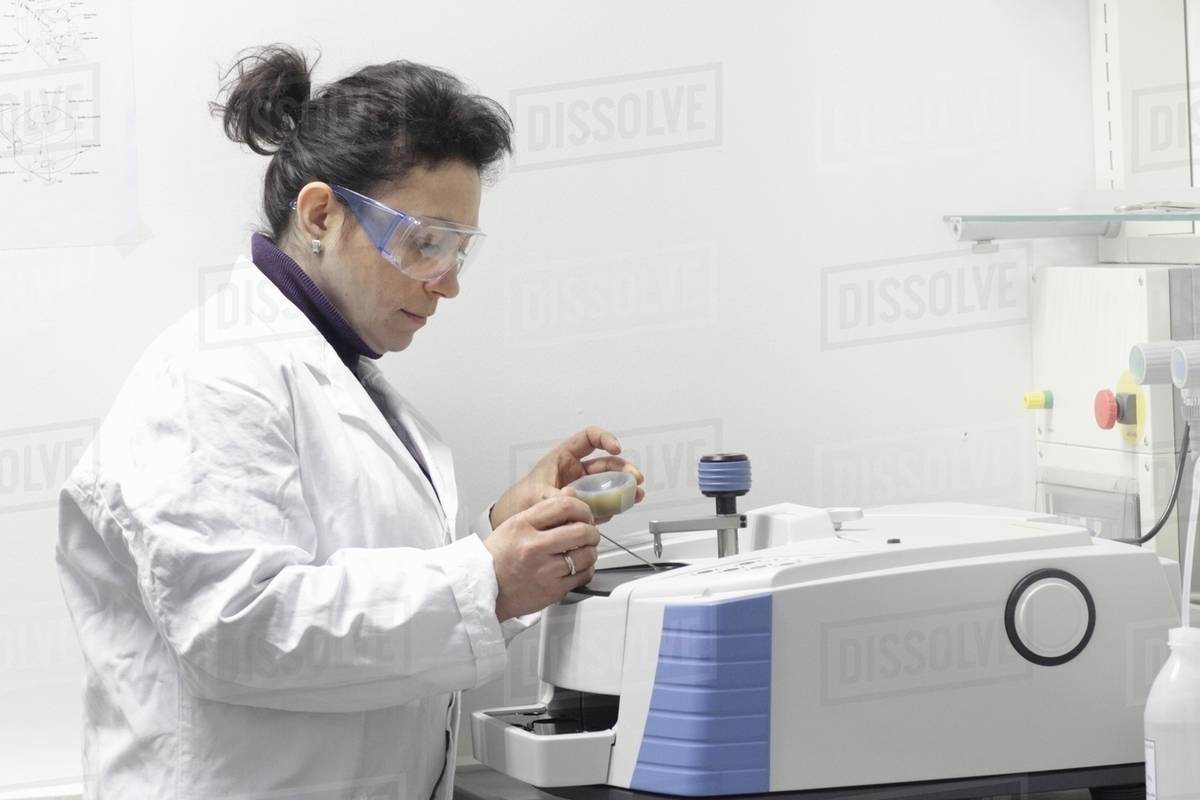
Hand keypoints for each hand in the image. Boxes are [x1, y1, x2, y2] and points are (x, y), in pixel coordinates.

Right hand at [483, 494, 599, 620]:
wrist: (484, 589)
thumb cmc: (498, 557)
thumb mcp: (514, 524)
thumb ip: (543, 511)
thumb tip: (571, 495)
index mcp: (523, 525)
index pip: (564, 506)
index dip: (582, 508)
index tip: (584, 514)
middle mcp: (534, 547)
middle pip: (581, 531)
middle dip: (592, 531)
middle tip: (589, 533)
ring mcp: (545, 570)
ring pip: (587, 555)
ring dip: (590, 551)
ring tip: (582, 551)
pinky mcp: (553, 590)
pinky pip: (583, 576)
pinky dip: (585, 570)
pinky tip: (577, 567)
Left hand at [491, 426, 644, 527]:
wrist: (516, 520)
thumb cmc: (521, 500)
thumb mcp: (535, 494)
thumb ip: (553, 496)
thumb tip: (571, 498)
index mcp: (564, 458)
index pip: (588, 439)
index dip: (604, 439)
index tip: (615, 448)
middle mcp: (577, 472)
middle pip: (606, 463)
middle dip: (623, 468)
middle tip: (633, 478)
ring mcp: (584, 489)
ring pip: (610, 483)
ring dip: (625, 487)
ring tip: (636, 494)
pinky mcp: (587, 506)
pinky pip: (605, 503)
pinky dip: (617, 504)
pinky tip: (625, 505)